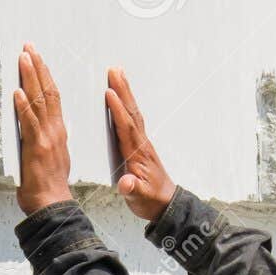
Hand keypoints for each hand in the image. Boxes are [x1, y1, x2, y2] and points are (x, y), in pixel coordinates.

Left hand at [14, 44, 73, 214]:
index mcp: (59, 133)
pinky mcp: (37, 147)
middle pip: (49, 92)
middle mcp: (55, 131)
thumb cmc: (50, 188)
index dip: (45, 76)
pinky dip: (23, 106)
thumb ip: (44, 142)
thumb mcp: (51, 159)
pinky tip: (16, 91)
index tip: (38, 59)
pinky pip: (30, 123)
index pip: (54, 98)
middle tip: (29, 47)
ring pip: (40, 101)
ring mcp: (46, 138)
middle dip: (38, 67)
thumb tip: (34, 132)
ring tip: (24, 58)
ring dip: (31, 78)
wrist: (53, 205)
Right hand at [106, 67, 175, 221]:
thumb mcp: (139, 199)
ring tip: (118, 73)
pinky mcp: (141, 144)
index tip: (110, 93)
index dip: (118, 111)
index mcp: (137, 154)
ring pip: (133, 112)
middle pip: (131, 113)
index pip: (126, 128)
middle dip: (123, 91)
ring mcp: (142, 142)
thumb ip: (132, 190)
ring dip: (125, 92)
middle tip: (114, 70)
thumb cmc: (150, 201)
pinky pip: (133, 118)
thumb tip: (126, 183)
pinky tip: (123, 96)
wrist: (166, 204)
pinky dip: (127, 104)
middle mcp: (141, 144)